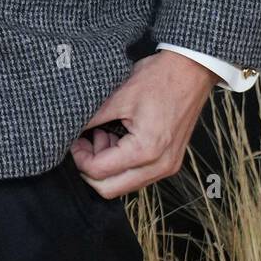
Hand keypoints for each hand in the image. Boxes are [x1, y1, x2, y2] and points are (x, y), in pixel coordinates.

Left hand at [69, 50, 218, 197]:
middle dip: (91, 167)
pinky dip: (122, 163)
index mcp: (146, 150)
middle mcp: (160, 166)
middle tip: (85, 141)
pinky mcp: (170, 162)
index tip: (74, 139)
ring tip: (103, 133)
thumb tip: (70, 130)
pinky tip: (117, 137)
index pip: (99, 172)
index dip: (79, 158)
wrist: (191, 71)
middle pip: (110, 189)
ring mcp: (167, 167)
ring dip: (107, 165)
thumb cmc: (159, 78)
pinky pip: (138, 175)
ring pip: (124, 184)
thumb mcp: (119, 96)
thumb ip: (92, 118)